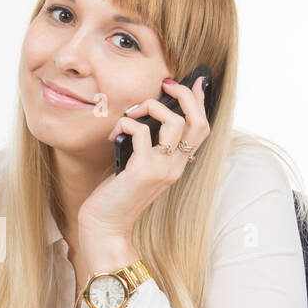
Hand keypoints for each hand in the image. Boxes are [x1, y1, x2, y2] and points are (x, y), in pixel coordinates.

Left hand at [78, 76, 211, 239]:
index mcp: (177, 165)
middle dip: (185, 95)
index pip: (202, 129)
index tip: (195, 82)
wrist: (105, 224)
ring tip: (131, 113)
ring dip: (151, 106)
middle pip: (198, 121)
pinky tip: (113, 134)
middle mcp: (175, 167)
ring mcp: (162, 169)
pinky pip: (141, 131)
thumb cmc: (117, 194)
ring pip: (174, 122)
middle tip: (166, 85)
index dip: (201, 102)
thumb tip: (145, 115)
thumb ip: (149, 146)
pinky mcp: (142, 170)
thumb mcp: (139, 166)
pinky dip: (125, 123)